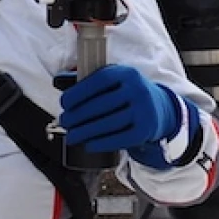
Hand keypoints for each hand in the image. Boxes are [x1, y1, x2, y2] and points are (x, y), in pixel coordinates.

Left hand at [58, 64, 178, 157]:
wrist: (160, 109)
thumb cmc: (128, 94)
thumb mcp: (115, 81)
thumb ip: (89, 80)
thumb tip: (58, 80)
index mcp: (127, 73)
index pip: (99, 80)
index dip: (79, 92)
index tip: (64, 103)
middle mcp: (137, 90)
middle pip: (101, 105)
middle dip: (77, 116)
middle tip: (64, 122)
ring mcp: (143, 111)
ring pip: (108, 124)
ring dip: (85, 132)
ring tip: (71, 136)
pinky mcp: (145, 131)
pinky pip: (119, 139)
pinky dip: (101, 143)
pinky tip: (88, 145)